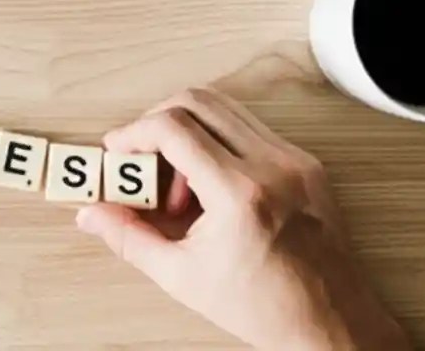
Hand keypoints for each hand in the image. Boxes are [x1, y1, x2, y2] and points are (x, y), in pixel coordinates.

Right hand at [77, 88, 410, 350]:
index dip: (133, 132)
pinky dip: (218, 143)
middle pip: (197, 101)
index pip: (173, 127)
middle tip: (139, 154)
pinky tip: (209, 186)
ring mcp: (295, 161)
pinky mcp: (307, 165)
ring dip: (188, 131)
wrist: (332, 323)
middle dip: (156, 121)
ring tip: (178, 181)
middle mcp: (273, 166)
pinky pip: (250, 129)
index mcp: (240, 194)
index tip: (117, 150)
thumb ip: (128, 238)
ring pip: (224, 109)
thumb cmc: (267, 307)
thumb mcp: (181, 276)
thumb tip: (91, 214)